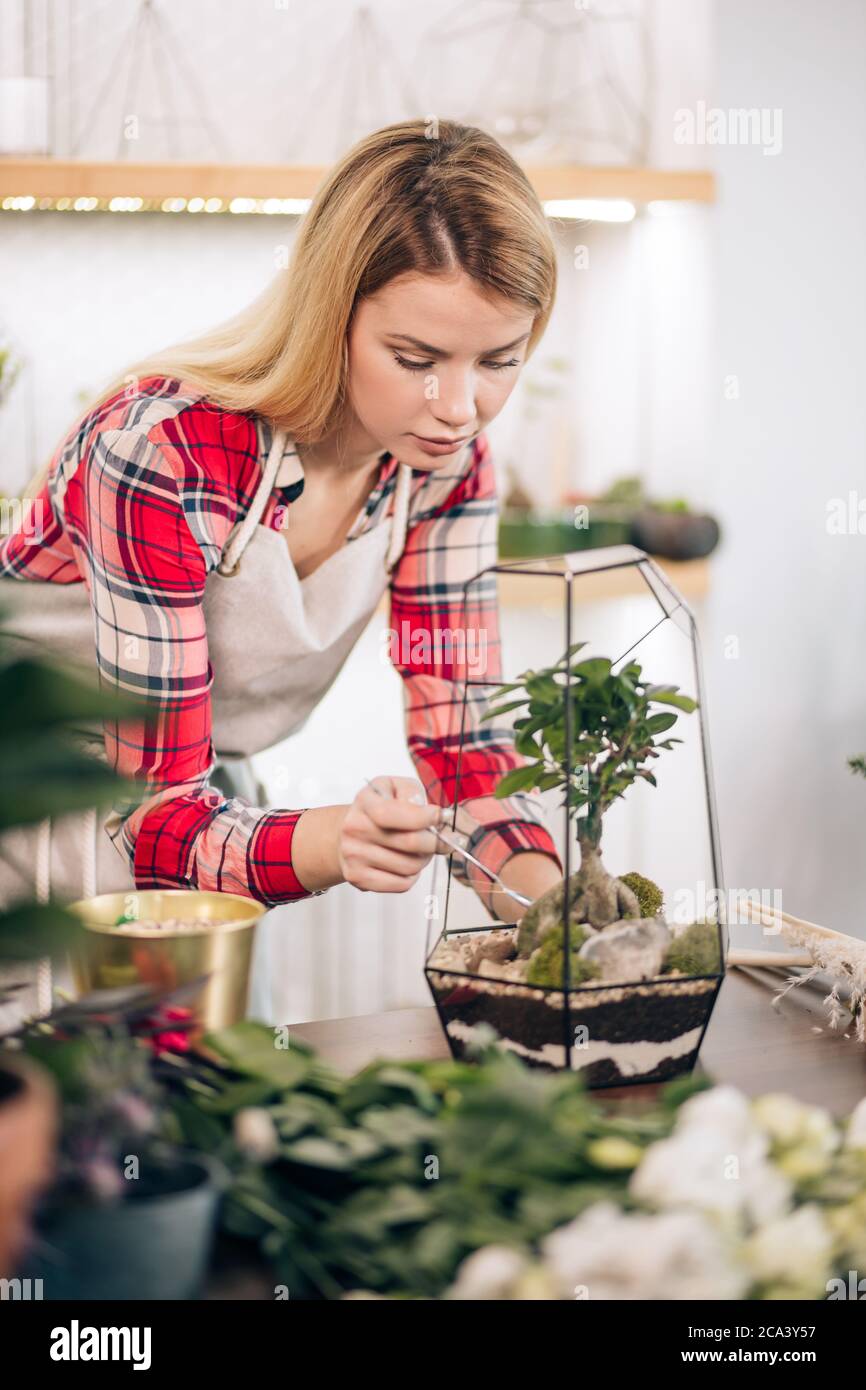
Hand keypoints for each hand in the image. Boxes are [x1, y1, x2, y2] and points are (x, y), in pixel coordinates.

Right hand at [337, 775, 442, 893]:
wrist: (348, 831)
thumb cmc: (379, 808)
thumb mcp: (395, 787)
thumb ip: (412, 793)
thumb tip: (428, 814)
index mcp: (365, 802)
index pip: (394, 814)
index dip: (425, 817)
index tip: (443, 816)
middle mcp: (354, 829)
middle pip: (410, 843)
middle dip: (435, 841)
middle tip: (443, 838)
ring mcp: (354, 856)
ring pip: (410, 866)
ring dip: (424, 859)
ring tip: (421, 850)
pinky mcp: (358, 878)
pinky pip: (402, 884)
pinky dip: (413, 875)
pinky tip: (408, 863)